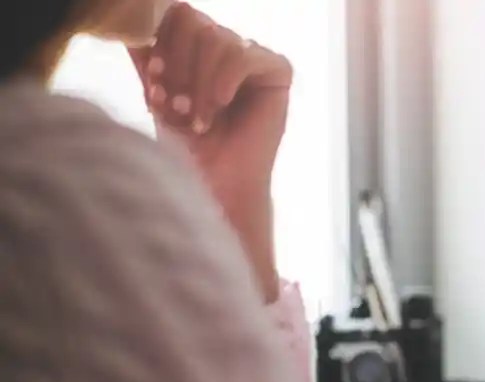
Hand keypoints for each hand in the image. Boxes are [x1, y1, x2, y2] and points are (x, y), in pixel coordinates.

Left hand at [128, 2, 292, 302]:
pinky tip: (220, 105)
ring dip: (199, 82)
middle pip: (193, 19)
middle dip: (178, 64)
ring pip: (216, 38)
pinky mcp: (277, 72)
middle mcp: (226, 47)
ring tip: (198, 119)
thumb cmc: (187, 149)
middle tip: (175, 106)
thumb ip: (149, 60)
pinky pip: (243, 54)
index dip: (160, 42)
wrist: (217, 185)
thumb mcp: (159, 96)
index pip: (175, 15)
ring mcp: (253, 57)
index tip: (153, 82)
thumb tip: (130, 30)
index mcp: (198, 47)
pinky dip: (224, 79)